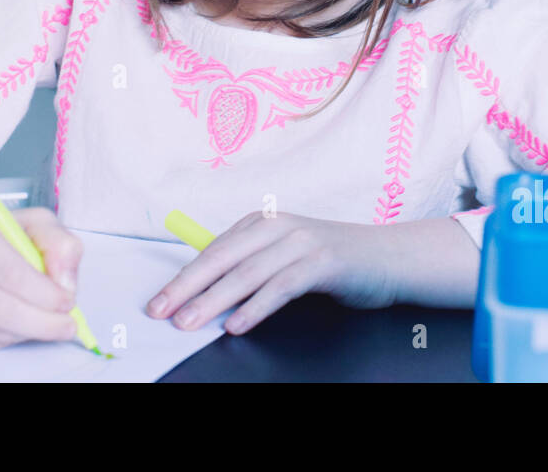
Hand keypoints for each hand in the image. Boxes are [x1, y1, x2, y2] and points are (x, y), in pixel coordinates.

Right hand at [0, 206, 82, 349]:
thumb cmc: (0, 235)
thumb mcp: (36, 223)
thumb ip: (60, 244)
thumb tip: (64, 284)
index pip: (11, 274)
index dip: (45, 294)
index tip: (69, 301)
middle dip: (42, 322)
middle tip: (67, 325)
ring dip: (29, 331)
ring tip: (44, 317)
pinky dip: (11, 337)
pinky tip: (17, 321)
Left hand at [146, 211, 394, 334]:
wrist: (389, 257)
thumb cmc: (333, 263)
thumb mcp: (286, 257)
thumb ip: (250, 268)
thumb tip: (202, 294)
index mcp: (263, 223)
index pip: (213, 251)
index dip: (182, 277)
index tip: (157, 303)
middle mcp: (279, 226)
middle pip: (223, 258)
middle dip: (187, 287)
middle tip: (161, 313)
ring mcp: (303, 242)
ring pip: (248, 273)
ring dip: (214, 300)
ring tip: (189, 323)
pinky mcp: (324, 262)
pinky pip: (282, 286)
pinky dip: (256, 306)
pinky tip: (237, 324)